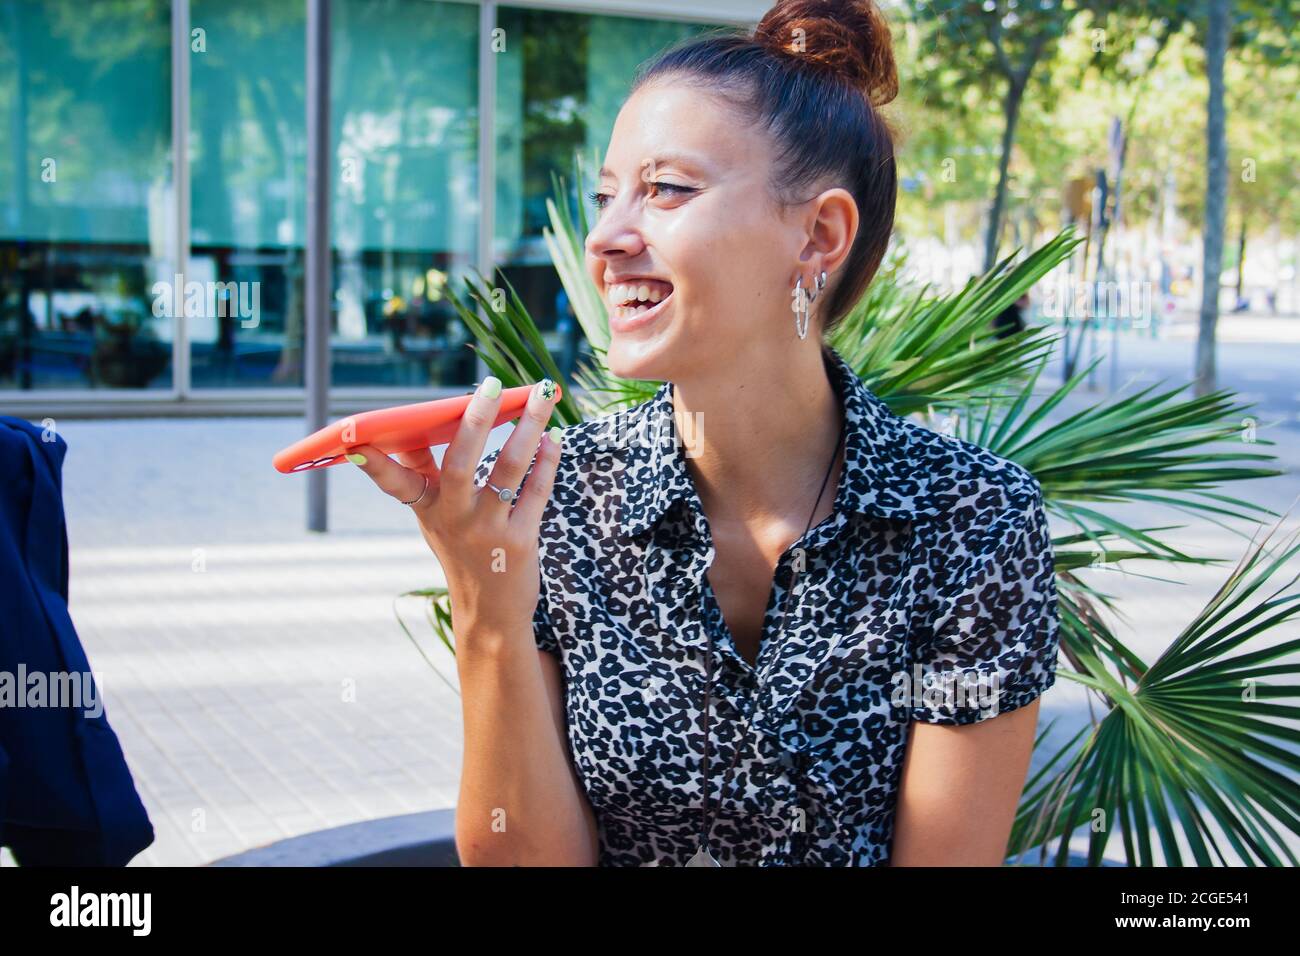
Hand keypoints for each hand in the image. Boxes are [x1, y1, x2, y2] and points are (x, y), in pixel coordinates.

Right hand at [346, 376, 563, 641]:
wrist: (490, 614)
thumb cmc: (463, 551)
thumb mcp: (436, 518)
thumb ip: (428, 475)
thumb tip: (423, 424)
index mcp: (427, 508)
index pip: (395, 482)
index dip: (375, 463)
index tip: (355, 441)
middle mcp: (454, 518)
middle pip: (461, 462)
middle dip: (475, 421)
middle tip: (488, 384)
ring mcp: (488, 530)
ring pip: (509, 468)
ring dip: (528, 428)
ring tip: (542, 395)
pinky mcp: (521, 541)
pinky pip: (536, 490)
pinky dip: (546, 460)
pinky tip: (553, 437)